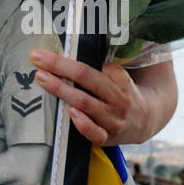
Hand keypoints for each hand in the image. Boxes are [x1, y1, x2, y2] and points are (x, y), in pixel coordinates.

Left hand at [30, 49, 152, 145]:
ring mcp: (113, 119)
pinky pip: (95, 133)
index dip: (69, 59)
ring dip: (61, 89)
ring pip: (85, 102)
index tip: (46, 53)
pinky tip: (69, 112)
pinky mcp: (108, 137)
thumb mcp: (118, 74)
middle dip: (60, 66)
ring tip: (42, 78)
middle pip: (86, 77)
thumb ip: (100, 64)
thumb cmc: (123, 92)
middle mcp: (118, 98)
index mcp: (120, 79)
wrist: (145, 120)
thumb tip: (71, 48)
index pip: (95, 65)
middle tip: (38, 58)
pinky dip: (82, 123)